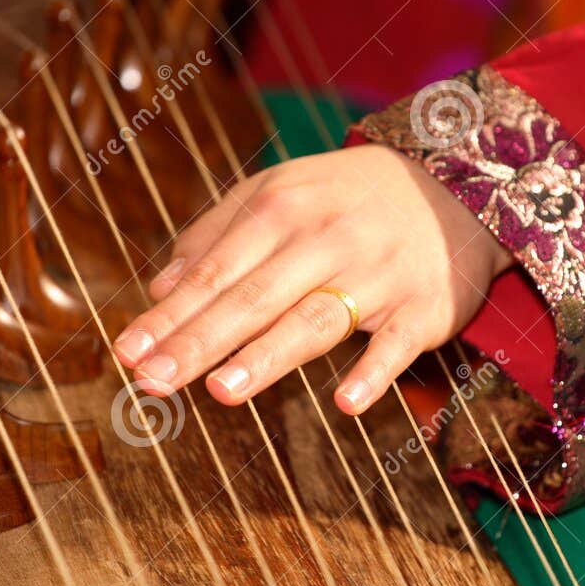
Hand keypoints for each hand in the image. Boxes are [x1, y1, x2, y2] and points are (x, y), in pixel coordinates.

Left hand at [112, 145, 514, 413]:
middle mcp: (326, 238)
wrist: (457, 182)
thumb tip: (159, 289)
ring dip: (269, 355)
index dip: (170, 314)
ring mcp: (378, 274)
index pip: (215, 270)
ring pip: (317, 318)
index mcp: (282, 209)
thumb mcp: (279, 192)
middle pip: (254, 297)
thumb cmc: (348, 198)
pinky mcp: (425, 308)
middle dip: (199, 341)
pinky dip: (375, 372)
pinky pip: (397, 345)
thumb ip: (216, 235)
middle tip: (152, 382)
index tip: (127, 352)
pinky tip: (346, 403)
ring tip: (221, 390)